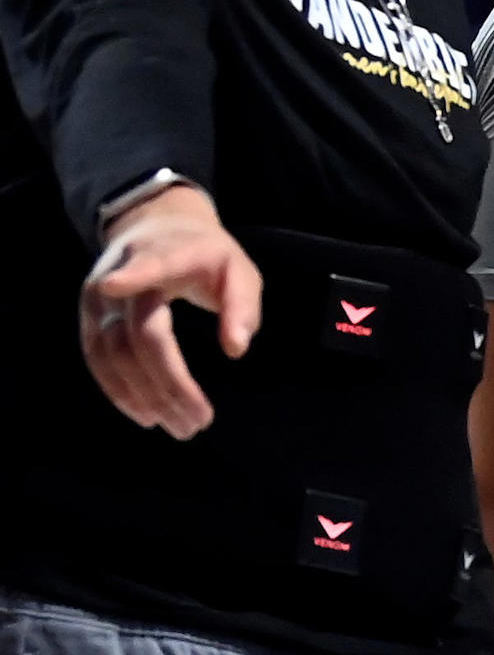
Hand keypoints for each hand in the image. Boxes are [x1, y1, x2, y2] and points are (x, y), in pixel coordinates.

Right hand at [79, 182, 261, 437]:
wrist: (155, 227)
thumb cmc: (206, 255)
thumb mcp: (239, 270)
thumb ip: (242, 305)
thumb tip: (235, 349)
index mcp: (163, 256)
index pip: (147, 268)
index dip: (131, 276)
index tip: (112, 286)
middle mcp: (120, 275)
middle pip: (137, 335)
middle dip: (167, 384)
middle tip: (198, 423)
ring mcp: (98, 297)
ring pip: (111, 352)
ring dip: (142, 396)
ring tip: (178, 427)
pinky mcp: (89, 315)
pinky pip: (96, 357)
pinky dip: (117, 389)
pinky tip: (144, 414)